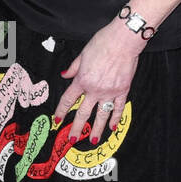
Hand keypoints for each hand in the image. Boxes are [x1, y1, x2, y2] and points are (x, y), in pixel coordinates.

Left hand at [54, 19, 145, 141]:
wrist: (123, 41)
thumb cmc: (103, 43)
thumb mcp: (82, 54)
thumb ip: (73, 68)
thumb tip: (65, 75)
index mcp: (82, 80)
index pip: (68, 99)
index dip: (61, 111)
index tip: (57, 120)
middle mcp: (95, 89)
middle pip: (83, 113)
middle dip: (76, 128)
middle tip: (72, 139)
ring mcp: (109, 92)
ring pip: (101, 115)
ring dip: (96, 129)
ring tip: (93, 140)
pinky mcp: (123, 90)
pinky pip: (118, 108)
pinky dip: (115, 118)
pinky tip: (112, 127)